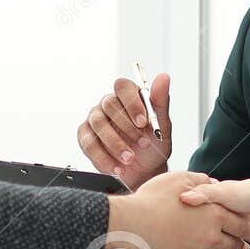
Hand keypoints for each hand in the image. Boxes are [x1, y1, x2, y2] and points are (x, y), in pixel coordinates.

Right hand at [77, 72, 173, 189]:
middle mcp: (108, 104)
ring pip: (98, 124)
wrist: (145, 171)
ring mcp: (95, 119)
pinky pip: (89, 144)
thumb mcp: (162, 126)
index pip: (123, 86)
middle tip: (142, 143)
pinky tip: (117, 167)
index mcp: (128, 96)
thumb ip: (160, 101)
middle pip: (109, 104)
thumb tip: (164, 77)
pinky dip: (103, 158)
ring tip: (130, 158)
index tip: (143, 122)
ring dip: (115, 144)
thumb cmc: (153, 145)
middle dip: (126, 126)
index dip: (132, 103)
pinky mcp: (85, 137)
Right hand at [106, 170, 249, 248]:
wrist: (129, 225)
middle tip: (242, 243)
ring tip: (217, 246)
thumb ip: (200, 181)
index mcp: (214, 213)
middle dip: (239, 243)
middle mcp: (211, 235)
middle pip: (234, 245)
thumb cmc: (150, 201)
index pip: (242, 226)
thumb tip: (211, 183)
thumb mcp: (178, 179)